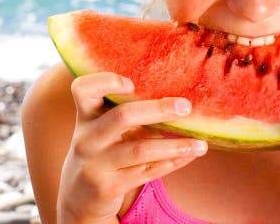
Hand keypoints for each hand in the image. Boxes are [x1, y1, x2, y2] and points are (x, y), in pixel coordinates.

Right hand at [57, 72, 208, 223]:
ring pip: (140, 150)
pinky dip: (171, 163)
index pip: (83, 89)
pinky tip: (189, 156)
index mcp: (86, 116)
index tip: (132, 82)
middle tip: (185, 106)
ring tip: (200, 144)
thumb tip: (174, 99)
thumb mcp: (102, 129)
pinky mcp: (108, 187)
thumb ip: (125, 112)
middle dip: (157, 110)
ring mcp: (96, 164)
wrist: (79, 197)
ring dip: (174, 145)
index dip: (106, 81)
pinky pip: (146, 172)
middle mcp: (87, 138)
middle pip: (122, 116)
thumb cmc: (100, 150)